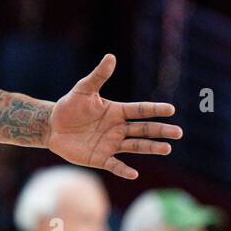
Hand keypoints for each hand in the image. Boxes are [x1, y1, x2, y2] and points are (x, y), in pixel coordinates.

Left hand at [46, 54, 181, 179]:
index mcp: (117, 111)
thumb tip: (110, 57)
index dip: (155, 110)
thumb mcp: (83, 90)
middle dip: (161, 131)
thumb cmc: (69, 106)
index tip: (171, 109)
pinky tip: (134, 173)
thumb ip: (98, 76)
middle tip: (178, 132)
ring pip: (136, 146)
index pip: (140, 110)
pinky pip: (115, 165)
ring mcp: (111, 144)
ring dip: (151, 148)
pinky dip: (124, 170)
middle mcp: (119, 128)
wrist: (53, 127)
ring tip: (167, 148)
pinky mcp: (100, 158)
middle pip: (144, 130)